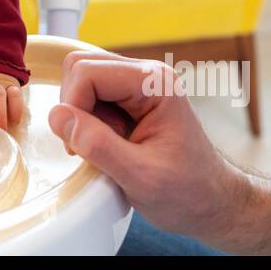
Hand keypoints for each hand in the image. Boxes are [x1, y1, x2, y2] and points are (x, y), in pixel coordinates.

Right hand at [47, 50, 248, 244]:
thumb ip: (97, 145)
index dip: (73, 106)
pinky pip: (92, 96)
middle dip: (74, 107)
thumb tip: (57, 116)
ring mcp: (137, 85)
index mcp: (154, 83)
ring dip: (80, 115)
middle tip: (88, 145)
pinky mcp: (130, 99)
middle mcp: (146, 75)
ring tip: (103, 147)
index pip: (87, 72)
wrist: (213, 202)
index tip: (79, 145)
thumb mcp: (141, 176)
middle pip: (81, 67)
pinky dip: (88, 121)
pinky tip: (107, 145)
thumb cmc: (189, 191)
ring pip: (82, 80)